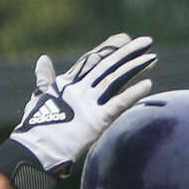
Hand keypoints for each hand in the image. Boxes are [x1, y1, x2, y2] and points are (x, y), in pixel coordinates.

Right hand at [10, 33, 155, 177]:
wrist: (34, 149)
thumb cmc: (35, 127)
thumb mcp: (40, 97)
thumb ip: (44, 79)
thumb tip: (42, 60)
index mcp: (68, 83)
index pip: (92, 60)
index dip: (109, 48)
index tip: (124, 38)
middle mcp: (80, 88)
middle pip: (108, 65)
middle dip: (128, 52)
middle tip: (146, 41)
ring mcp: (89, 103)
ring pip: (116, 79)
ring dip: (135, 67)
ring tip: (153, 57)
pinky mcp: (96, 120)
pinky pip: (119, 104)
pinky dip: (133, 94)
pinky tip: (148, 84)